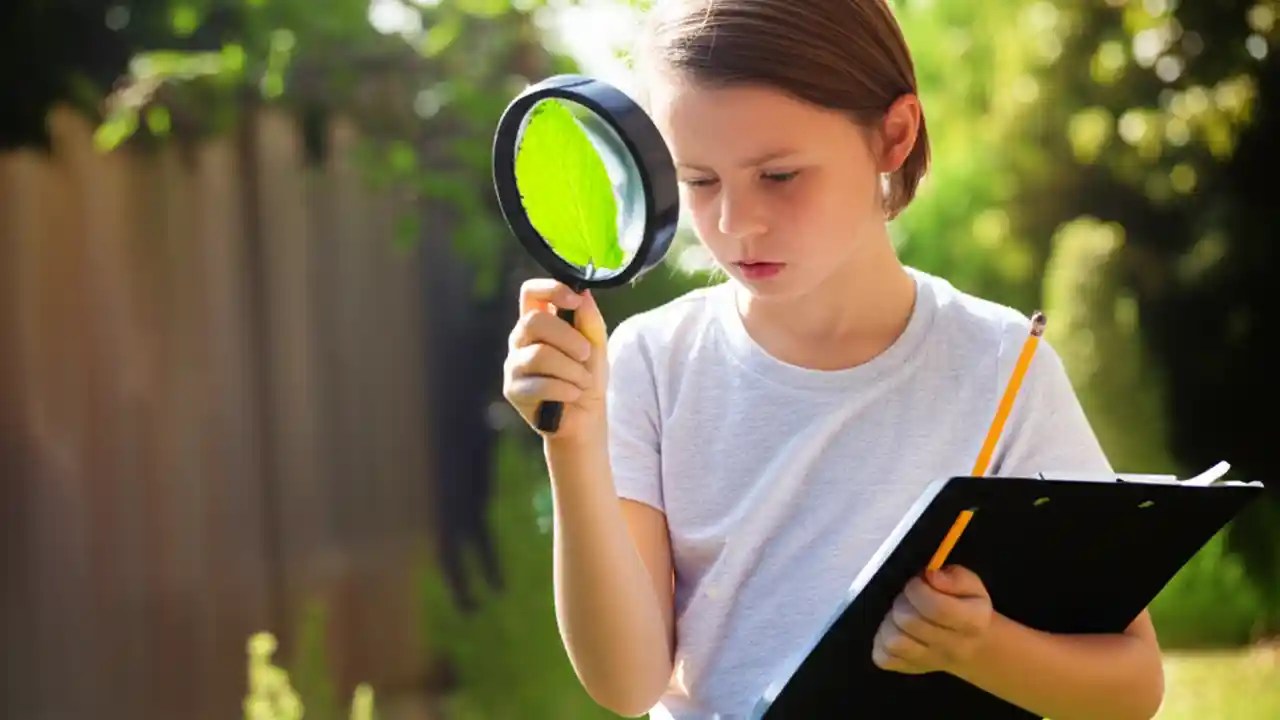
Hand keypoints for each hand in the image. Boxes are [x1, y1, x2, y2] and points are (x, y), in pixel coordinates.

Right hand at [502, 278, 608, 439]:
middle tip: (586, 354)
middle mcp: (520, 340)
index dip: (550, 290)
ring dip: (571, 369)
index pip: (531, 293)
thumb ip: (589, 319)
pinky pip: (541, 384)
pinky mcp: (513, 390)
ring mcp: (514, 365)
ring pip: (540, 355)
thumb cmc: (587, 377)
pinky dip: (566, 390)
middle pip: (533, 322)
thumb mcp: (596, 345)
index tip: (574, 300)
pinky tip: (572, 396)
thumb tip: (582, 293)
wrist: (585, 418)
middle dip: (568, 338)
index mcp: (538, 322)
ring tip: (582, 381)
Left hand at [872, 564, 993, 675]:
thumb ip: (954, 577)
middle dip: (903, 601)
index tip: (918, 581)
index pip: (937, 608)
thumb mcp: (972, 586)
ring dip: (891, 622)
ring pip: (893, 642)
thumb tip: (930, 575)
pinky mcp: (908, 669)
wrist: (974, 648)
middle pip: (909, 622)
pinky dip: (881, 642)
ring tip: (901, 614)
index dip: (918, 589)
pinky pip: (883, 658)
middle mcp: (951, 647)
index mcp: (971, 622)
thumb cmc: (969, 608)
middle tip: (910, 597)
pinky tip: (895, 631)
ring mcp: (928, 662)